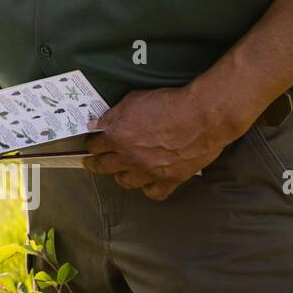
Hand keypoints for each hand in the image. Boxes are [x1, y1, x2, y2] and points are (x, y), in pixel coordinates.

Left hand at [82, 85, 242, 200]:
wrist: (202, 116)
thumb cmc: (169, 104)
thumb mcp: (134, 100)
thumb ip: (112, 115)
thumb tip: (97, 123)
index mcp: (118, 136)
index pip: (94, 145)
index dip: (91, 144)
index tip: (91, 144)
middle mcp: (130, 157)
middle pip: (103, 166)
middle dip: (94, 163)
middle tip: (91, 162)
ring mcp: (149, 171)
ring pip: (125, 182)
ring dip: (120, 176)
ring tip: (120, 172)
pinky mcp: (170, 179)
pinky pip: (154, 193)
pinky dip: (149, 189)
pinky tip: (148, 183)